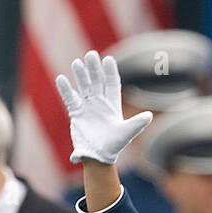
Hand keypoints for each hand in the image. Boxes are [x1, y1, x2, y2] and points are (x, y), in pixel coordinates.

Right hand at [55, 50, 151, 164]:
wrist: (98, 158)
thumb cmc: (114, 146)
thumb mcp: (126, 133)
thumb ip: (137, 124)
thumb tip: (150, 116)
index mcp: (113, 105)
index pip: (111, 84)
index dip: (109, 72)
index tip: (108, 59)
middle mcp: (100, 103)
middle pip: (96, 81)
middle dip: (94, 69)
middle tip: (90, 54)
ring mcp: (87, 107)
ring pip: (83, 87)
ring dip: (80, 75)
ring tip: (77, 63)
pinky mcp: (76, 113)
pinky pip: (70, 98)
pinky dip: (65, 89)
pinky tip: (61, 78)